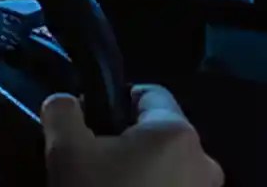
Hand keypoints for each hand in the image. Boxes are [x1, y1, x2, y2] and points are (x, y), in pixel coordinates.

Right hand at [42, 84, 223, 186]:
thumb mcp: (65, 152)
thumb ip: (62, 111)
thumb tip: (65, 102)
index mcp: (176, 133)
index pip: (148, 93)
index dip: (114, 100)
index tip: (90, 123)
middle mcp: (204, 161)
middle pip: (158, 134)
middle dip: (127, 143)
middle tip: (94, 164)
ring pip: (166, 168)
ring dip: (140, 173)